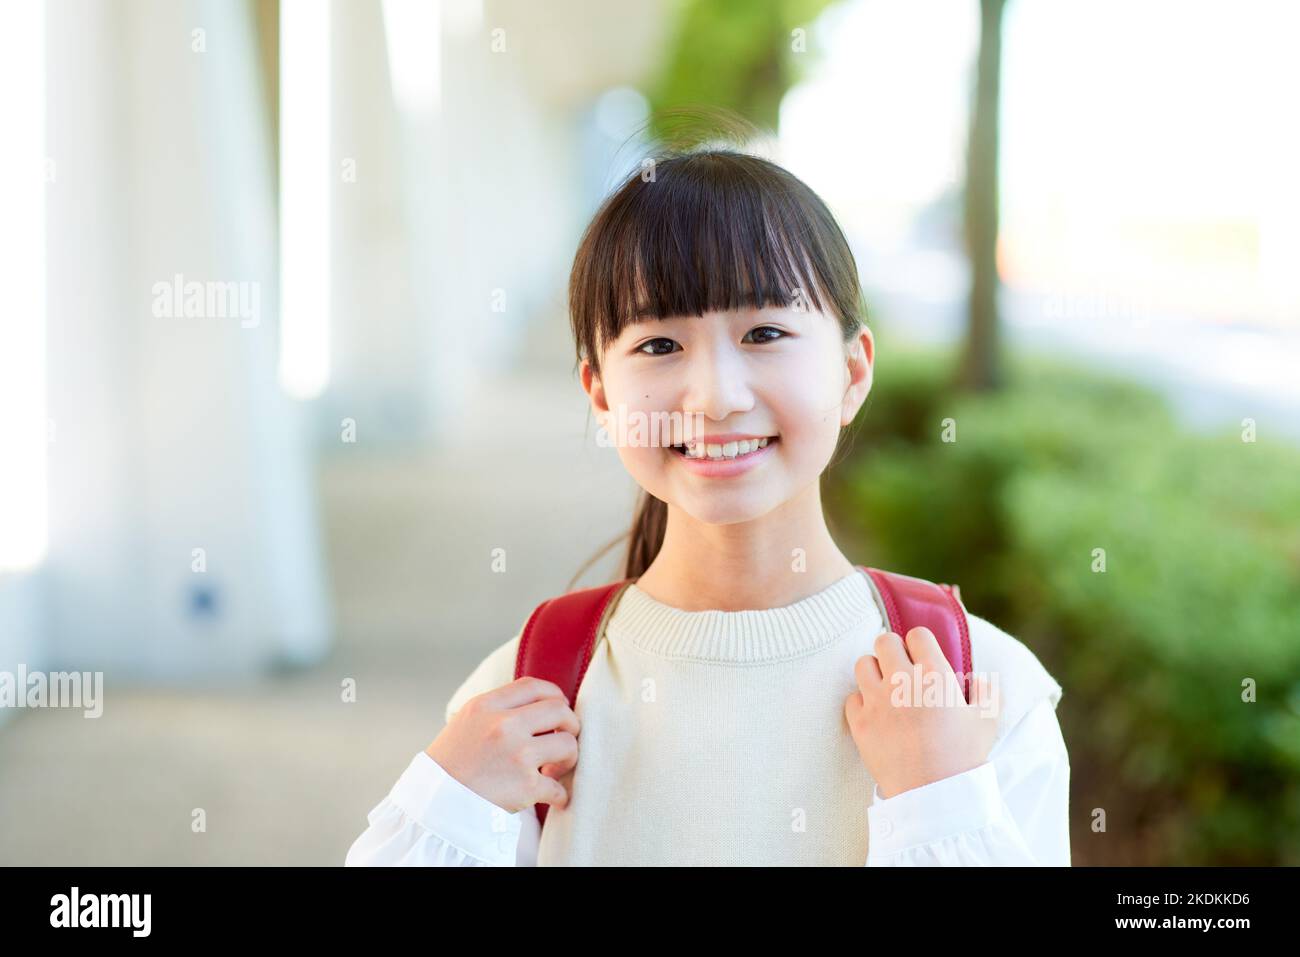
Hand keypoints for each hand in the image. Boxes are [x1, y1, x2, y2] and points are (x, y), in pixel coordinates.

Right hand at [426, 677, 579, 813]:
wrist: (434, 806)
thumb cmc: (450, 766)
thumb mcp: (465, 722)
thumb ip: (497, 710)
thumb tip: (536, 704)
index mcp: (487, 706)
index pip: (534, 686)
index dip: (554, 695)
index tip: (558, 708)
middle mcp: (504, 726)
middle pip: (560, 710)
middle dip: (569, 725)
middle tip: (562, 740)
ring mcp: (517, 755)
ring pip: (568, 745)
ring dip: (568, 759)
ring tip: (554, 770)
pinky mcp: (526, 787)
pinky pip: (560, 788)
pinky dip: (561, 796)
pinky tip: (554, 798)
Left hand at [845, 627, 998, 798]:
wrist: (934, 795)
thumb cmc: (963, 757)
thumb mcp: (987, 721)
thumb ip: (988, 692)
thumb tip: (979, 679)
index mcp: (935, 676)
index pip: (917, 635)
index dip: (920, 643)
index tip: (921, 655)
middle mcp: (903, 682)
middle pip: (884, 641)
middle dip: (893, 650)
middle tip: (900, 667)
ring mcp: (878, 702)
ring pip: (863, 664)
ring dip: (874, 671)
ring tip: (884, 686)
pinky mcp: (860, 723)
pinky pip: (852, 697)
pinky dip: (861, 702)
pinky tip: (875, 713)